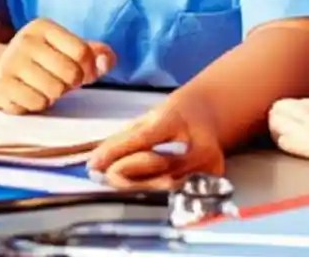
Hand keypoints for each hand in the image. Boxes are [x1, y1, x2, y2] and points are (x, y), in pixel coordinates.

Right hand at [0, 18, 114, 113]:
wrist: (1, 71)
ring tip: (45, 86)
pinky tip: (31, 94)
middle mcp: (25, 40)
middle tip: (62, 80)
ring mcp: (10, 62)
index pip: (82, 52)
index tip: (82, 70)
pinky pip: (36, 103)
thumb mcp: (72, 51)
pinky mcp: (2, 85)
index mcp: (43, 27)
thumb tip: (104, 62)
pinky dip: (39, 104)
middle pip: (70, 73)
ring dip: (55, 95)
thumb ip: (98, 55)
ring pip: (54, 91)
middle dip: (72, 83)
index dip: (88, 68)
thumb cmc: (46, 62)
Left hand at [87, 96, 223, 189]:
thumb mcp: (148, 117)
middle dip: (125, 172)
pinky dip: (155, 191)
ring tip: (117, 182)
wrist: (209, 117)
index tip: (94, 163)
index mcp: (178, 119)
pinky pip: (177, 192)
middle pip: (156, 165)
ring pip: (165, 183)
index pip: (144, 137)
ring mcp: (208, 165)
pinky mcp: (213, 180)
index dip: (117, 151)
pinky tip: (140, 188)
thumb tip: (96, 161)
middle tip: (103, 175)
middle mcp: (197, 143)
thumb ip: (123, 138)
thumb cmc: (172, 116)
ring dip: (136, 185)